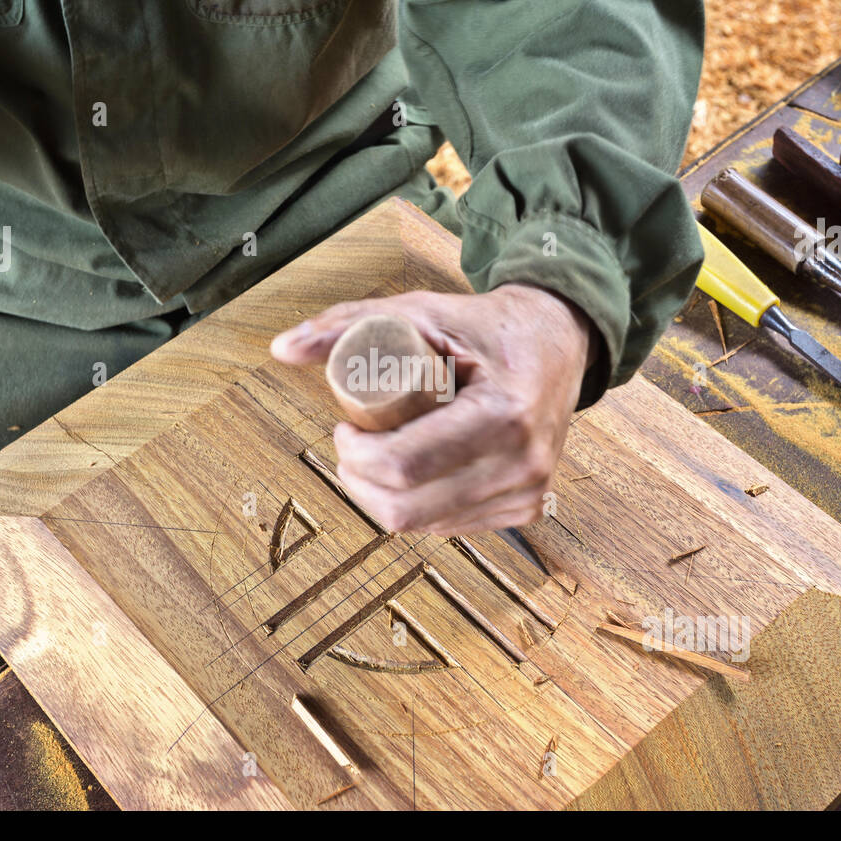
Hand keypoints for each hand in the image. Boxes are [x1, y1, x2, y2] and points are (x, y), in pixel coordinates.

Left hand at [271, 283, 594, 534]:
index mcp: (504, 414)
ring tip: (382, 456)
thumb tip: (282, 348)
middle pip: (407, 508)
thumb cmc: (487, 327)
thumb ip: (348, 324)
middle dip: (361, 483)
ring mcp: (530, 491)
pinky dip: (420, 508)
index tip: (343, 430)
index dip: (355, 457)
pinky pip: (451, 528)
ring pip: (425, 526)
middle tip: (353, 448)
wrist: (559, 341)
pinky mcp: (528, 507)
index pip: (404, 467)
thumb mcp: (420, 312)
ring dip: (386, 499)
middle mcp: (524, 463)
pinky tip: (415, 476)